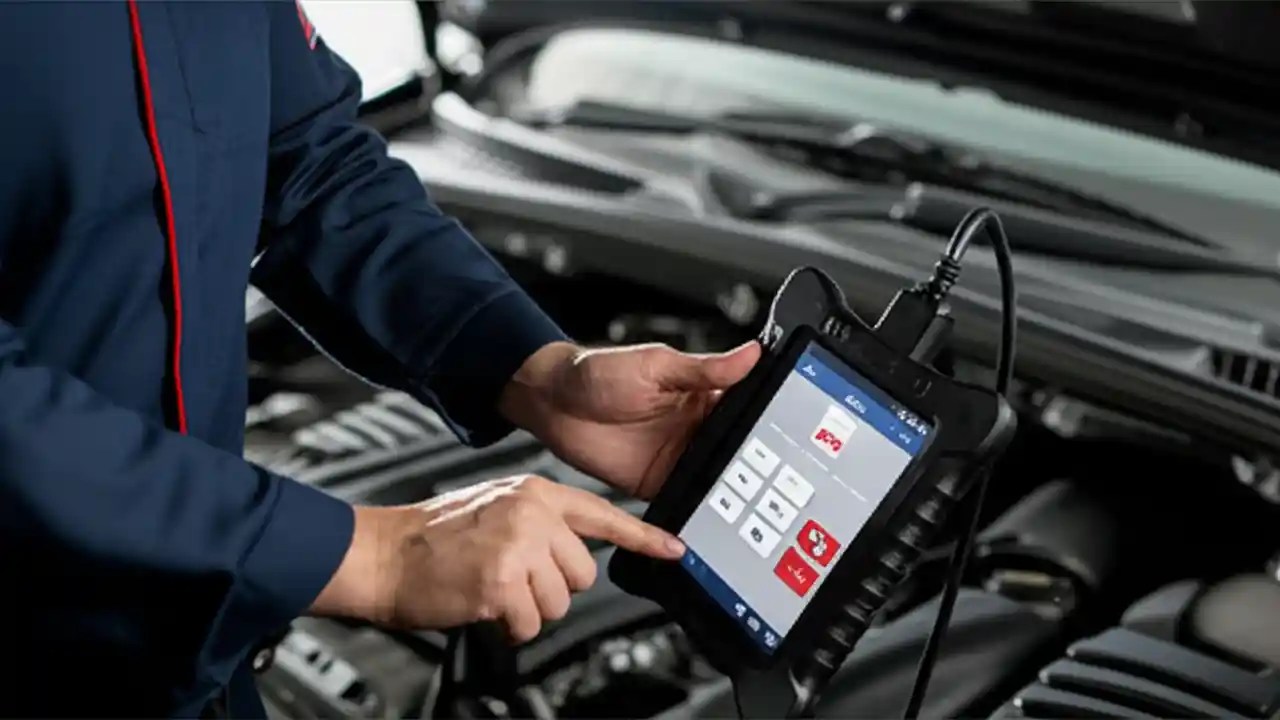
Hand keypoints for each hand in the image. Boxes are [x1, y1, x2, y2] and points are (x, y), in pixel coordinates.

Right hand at [311, 475, 683, 641]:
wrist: (382, 553)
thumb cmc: (431, 537)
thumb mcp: (495, 507)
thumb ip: (538, 521)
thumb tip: (573, 550)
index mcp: (535, 492)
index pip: (601, 515)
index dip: (642, 537)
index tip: (674, 549)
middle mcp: (534, 513)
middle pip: (583, 573)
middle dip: (551, 588)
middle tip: (512, 580)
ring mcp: (520, 544)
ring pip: (559, 602)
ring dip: (528, 609)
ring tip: (492, 589)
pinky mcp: (503, 580)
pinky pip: (529, 624)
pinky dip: (508, 627)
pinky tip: (483, 605)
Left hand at [501, 341, 760, 499]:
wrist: (552, 403)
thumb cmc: (597, 372)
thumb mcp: (656, 365)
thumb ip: (704, 368)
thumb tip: (751, 353)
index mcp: (701, 395)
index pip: (746, 410)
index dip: (767, 423)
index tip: (791, 435)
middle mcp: (695, 428)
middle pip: (737, 450)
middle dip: (756, 463)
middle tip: (780, 478)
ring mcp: (677, 457)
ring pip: (717, 477)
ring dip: (732, 488)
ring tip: (755, 501)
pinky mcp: (657, 482)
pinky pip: (686, 498)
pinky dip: (699, 508)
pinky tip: (714, 515)